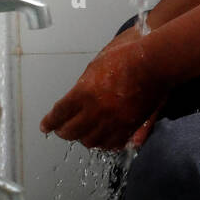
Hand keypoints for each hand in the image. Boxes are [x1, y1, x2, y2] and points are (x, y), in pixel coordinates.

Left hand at [39, 36, 163, 151]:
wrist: (154, 62)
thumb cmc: (126, 56)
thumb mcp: (96, 64)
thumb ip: (83, 85)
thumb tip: (74, 101)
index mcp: (85, 93)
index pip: (60, 113)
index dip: (50, 122)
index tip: (45, 126)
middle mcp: (97, 110)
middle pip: (72, 131)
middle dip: (64, 132)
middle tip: (62, 130)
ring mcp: (114, 121)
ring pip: (91, 141)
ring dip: (83, 139)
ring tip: (82, 135)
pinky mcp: (130, 126)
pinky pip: (113, 144)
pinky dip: (105, 144)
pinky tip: (102, 140)